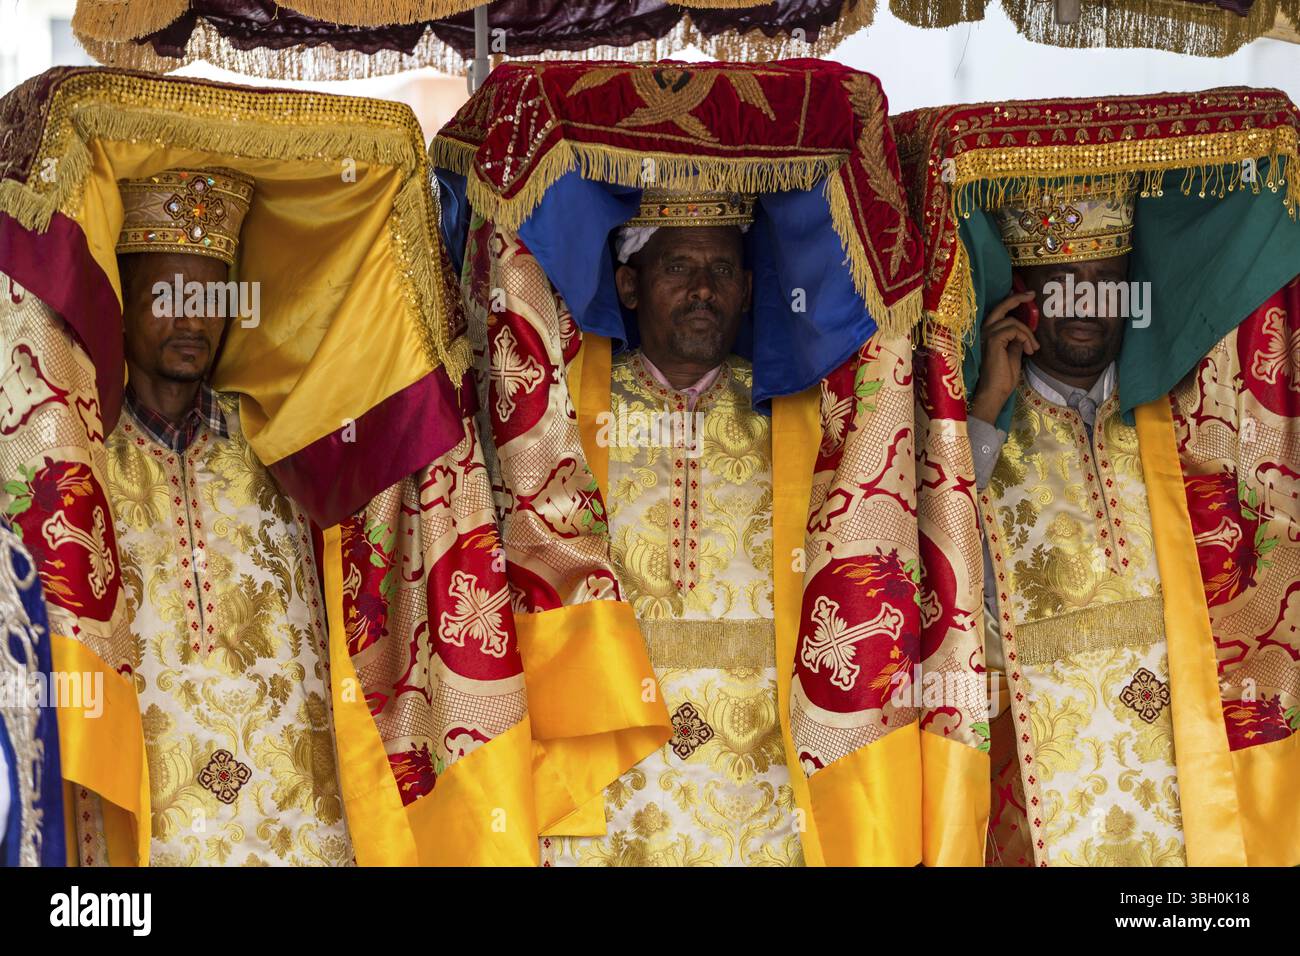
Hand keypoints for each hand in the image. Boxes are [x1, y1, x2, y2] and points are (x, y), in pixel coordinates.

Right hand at [969, 290, 1038, 423]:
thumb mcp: (1013, 356)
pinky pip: (1014, 330)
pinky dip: (1025, 338)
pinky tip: (1029, 350)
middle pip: (1001, 308)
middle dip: (1017, 298)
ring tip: (1034, 348)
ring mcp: (987, 335)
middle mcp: (984, 333)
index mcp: (988, 336)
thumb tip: (1023, 333)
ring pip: (1013, 322)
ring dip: (1028, 334)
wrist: (994, 393)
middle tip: (1032, 294)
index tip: (1028, 297)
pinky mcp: (993, 340)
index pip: (1000, 313)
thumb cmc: (1002, 379)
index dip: (1012, 302)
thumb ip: (1016, 342)